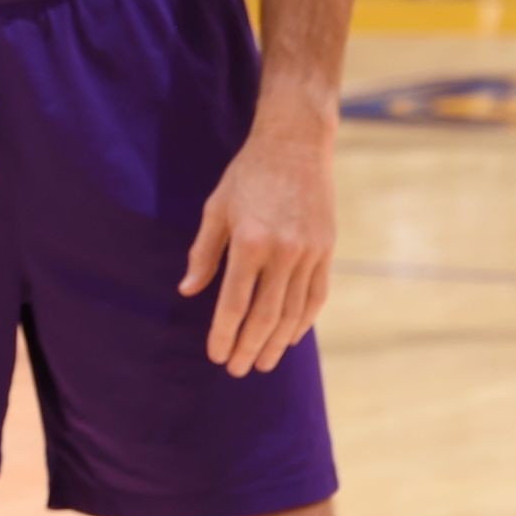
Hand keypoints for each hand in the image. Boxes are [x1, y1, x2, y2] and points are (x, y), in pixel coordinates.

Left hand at [180, 115, 336, 376]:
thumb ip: (204, 253)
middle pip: (265, 315)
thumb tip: (188, 291)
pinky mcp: (327, 250)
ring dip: (276, 342)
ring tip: (262, 362)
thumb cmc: (247, 176)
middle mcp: (283, 252)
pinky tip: (289, 338)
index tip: (216, 355)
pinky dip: (303, 321)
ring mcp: (309, 253)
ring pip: (293, 311)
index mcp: (249, 241)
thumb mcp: (216, 208)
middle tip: (237, 369)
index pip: (234, 302)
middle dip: (248, 346)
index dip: (223, 333)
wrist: (296, 146)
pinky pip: (316, 295)